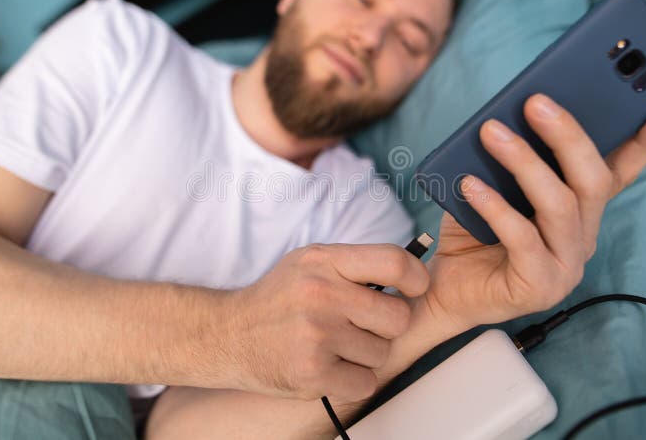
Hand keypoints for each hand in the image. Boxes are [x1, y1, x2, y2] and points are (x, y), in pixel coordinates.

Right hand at [224, 243, 428, 401]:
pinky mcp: (312, 374)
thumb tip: (410, 273)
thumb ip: (355, 264)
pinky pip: (365, 383)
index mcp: (325, 261)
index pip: (394, 263)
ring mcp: (316, 336)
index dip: (416, 279)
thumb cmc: (280, 299)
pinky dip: (352, 380)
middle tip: (363, 325)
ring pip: (382, 353)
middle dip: (387, 326)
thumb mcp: (311, 262)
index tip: (414, 288)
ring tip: (336, 344)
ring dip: (366, 355)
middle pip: (398, 317)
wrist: (229, 334)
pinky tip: (329, 366)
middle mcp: (321, 295)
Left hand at [418, 93, 645, 337]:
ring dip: (525, 163)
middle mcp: (582, 237)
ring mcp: (565, 265)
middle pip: (592, 181)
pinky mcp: (539, 287)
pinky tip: (470, 185)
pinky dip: (495, 207)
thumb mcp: (495, 186)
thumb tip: (510, 115)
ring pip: (560, 205)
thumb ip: (514, 161)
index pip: (620, 171)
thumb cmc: (472, 232)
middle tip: (536, 102)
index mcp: (580, 210)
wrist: (444, 287)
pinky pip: (522, 239)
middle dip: (568, 136)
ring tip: (491, 133)